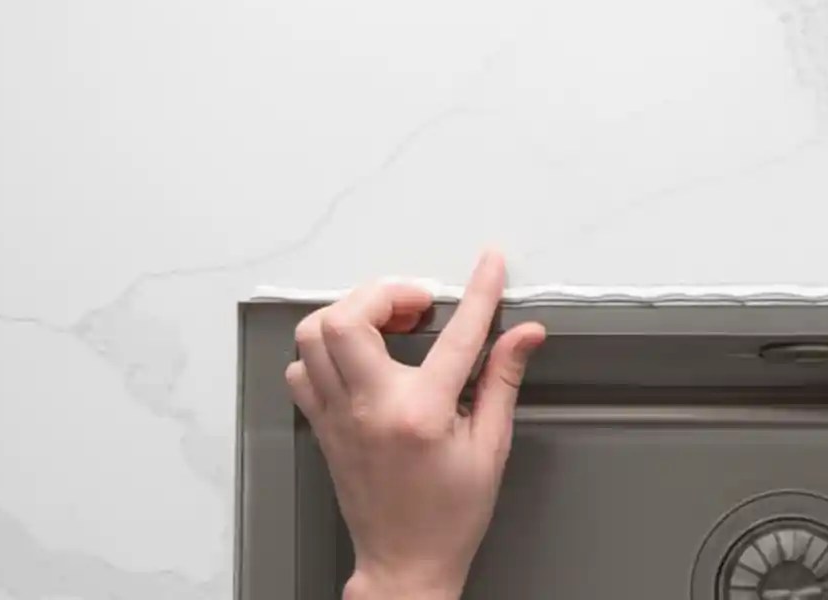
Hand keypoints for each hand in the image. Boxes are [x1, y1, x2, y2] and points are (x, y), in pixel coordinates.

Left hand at [285, 250, 545, 599]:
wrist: (406, 563)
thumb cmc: (450, 514)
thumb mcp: (491, 446)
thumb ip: (502, 379)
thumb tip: (524, 335)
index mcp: (421, 414)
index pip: (456, 334)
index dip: (478, 291)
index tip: (488, 264)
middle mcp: (371, 409)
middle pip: (349, 319)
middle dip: (385, 294)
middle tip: (418, 306)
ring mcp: (338, 416)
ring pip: (314, 335)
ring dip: (351, 314)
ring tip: (387, 323)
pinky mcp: (322, 425)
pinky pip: (303, 367)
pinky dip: (326, 349)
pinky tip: (360, 357)